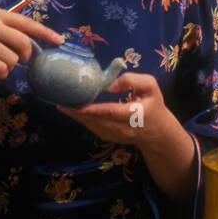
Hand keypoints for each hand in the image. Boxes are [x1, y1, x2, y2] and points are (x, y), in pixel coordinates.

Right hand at [0, 5, 62, 81]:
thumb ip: (6, 28)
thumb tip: (33, 42)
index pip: (27, 22)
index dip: (46, 32)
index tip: (60, 41)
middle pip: (24, 42)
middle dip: (26, 55)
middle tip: (20, 59)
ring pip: (13, 58)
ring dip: (9, 66)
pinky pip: (2, 68)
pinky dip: (1, 73)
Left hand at [57, 73, 180, 150]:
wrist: (157, 132)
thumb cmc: (153, 105)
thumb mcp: (151, 87)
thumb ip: (132, 81)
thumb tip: (109, 86)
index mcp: (135, 115)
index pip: (112, 113)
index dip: (95, 110)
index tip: (79, 105)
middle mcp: (123, 129)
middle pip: (96, 121)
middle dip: (77, 112)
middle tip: (60, 101)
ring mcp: (115, 136)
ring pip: (92, 125)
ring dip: (76, 115)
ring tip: (62, 104)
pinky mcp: (108, 137)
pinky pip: (92, 127)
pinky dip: (81, 118)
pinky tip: (72, 109)